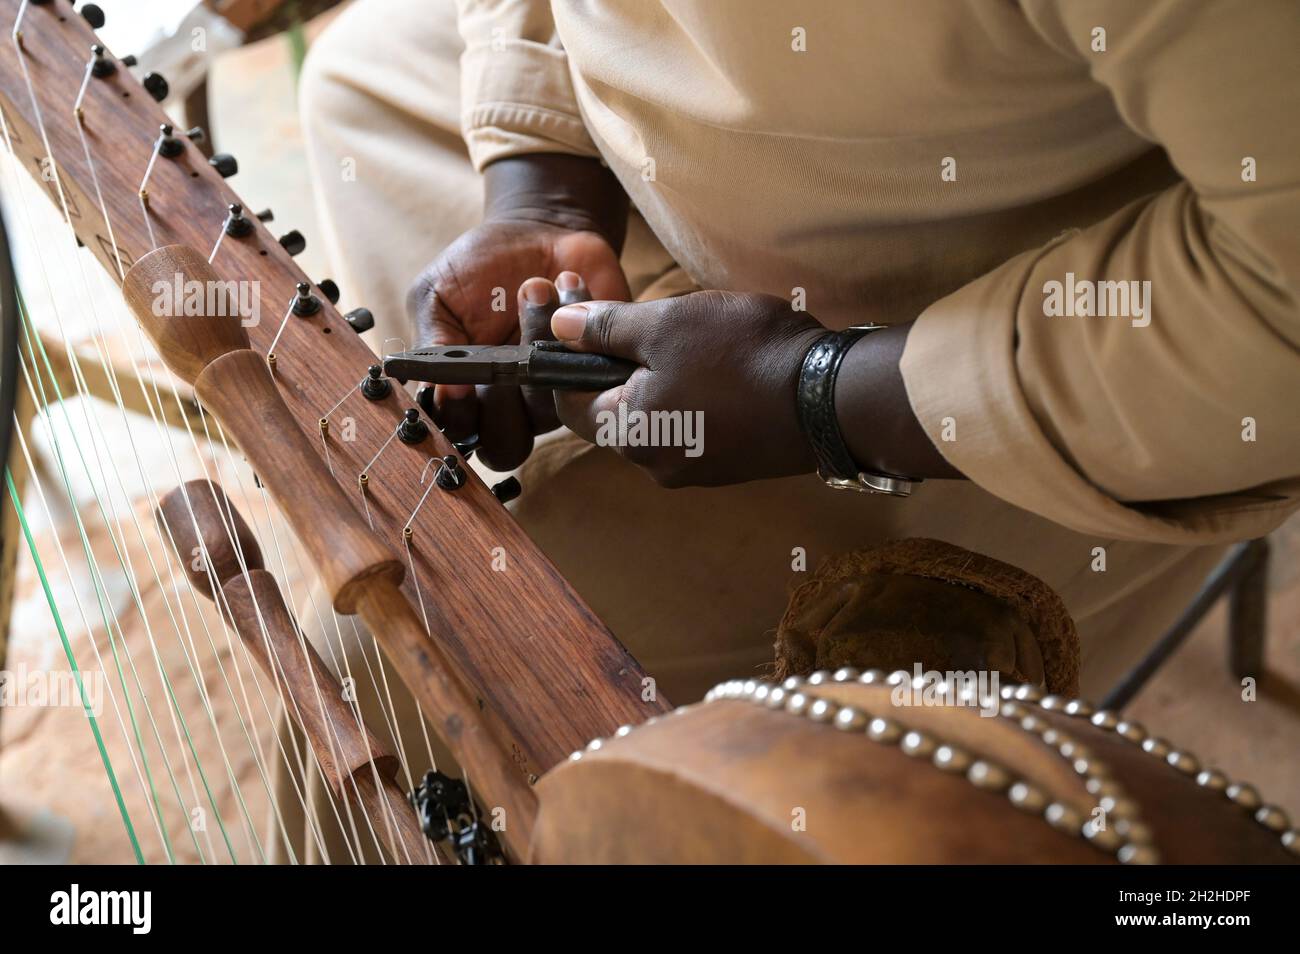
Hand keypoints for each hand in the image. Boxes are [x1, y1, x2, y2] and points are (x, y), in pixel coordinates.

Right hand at [406, 155, 629, 466]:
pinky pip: (594, 369)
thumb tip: (440, 391)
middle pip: (508, 444)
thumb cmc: (479, 268)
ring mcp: (560, 390)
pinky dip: (576, 318)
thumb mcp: (438, 294)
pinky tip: (566, 281)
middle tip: (501, 340)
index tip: (460, 383)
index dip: (459, 420)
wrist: (539, 232)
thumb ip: (433, 340)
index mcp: (471, 393)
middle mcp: (515, 403)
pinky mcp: (601, 366)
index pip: (461, 436)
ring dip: (540, 339)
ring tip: (535, 287)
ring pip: (552, 405)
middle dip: (504, 395)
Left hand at [546, 291, 826, 486]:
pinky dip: (693, 392)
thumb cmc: (743, 355)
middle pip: (616, 407)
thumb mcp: (666, 324)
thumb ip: (606, 328)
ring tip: (690, 331)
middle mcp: (656, 464)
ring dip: (660, 373)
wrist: (832, 396)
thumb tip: (559, 327)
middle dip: (619, 359)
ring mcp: (698, 468)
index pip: (570, 401)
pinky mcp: (733, 463)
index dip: (566, 354)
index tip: (577, 310)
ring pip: (658, 413)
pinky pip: (695, 422)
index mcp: (629, 435)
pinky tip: (720, 360)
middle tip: (641, 312)